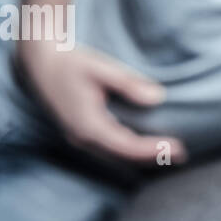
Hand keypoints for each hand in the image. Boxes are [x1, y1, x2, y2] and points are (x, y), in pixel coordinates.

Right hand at [16, 42, 186, 164]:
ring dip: (142, 157)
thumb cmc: (71, 62)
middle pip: (124, 157)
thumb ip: (129, 83)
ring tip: (169, 153)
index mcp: (88, 125)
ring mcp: (79, 138)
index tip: (178, 147)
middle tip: (181, 154)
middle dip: (152, 157)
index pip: (127, 146)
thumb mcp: (100, 67)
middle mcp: (82, 138)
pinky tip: (146, 146)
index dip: (154, 149)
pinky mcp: (80, 134)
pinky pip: (108, 149)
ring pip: (116, 156)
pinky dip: (130, 151)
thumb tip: (157, 97)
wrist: (38, 63)